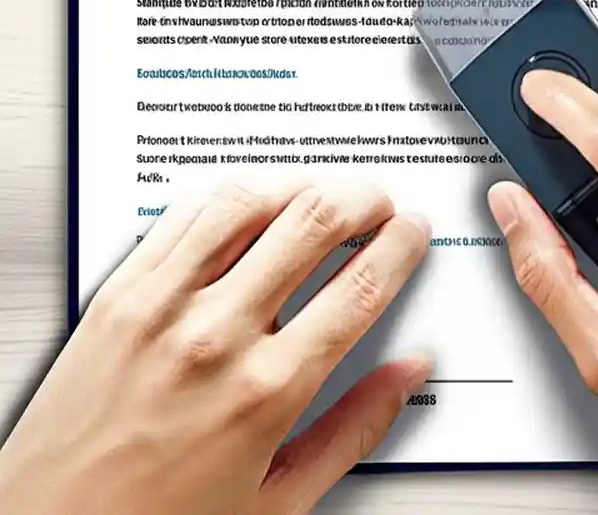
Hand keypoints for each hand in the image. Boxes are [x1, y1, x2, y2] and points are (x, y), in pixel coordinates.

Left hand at [0, 178, 431, 513]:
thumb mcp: (280, 499)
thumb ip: (354, 429)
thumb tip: (405, 377)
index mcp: (266, 391)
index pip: (359, 285)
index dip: (401, 245)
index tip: (411, 234)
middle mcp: (214, 336)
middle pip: (312, 221)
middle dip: (365, 198)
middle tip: (379, 203)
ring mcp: (160, 307)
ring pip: (248, 199)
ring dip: (300, 182)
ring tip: (321, 192)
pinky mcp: (117, 294)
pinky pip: (184, 214)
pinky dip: (231, 194)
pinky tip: (251, 204)